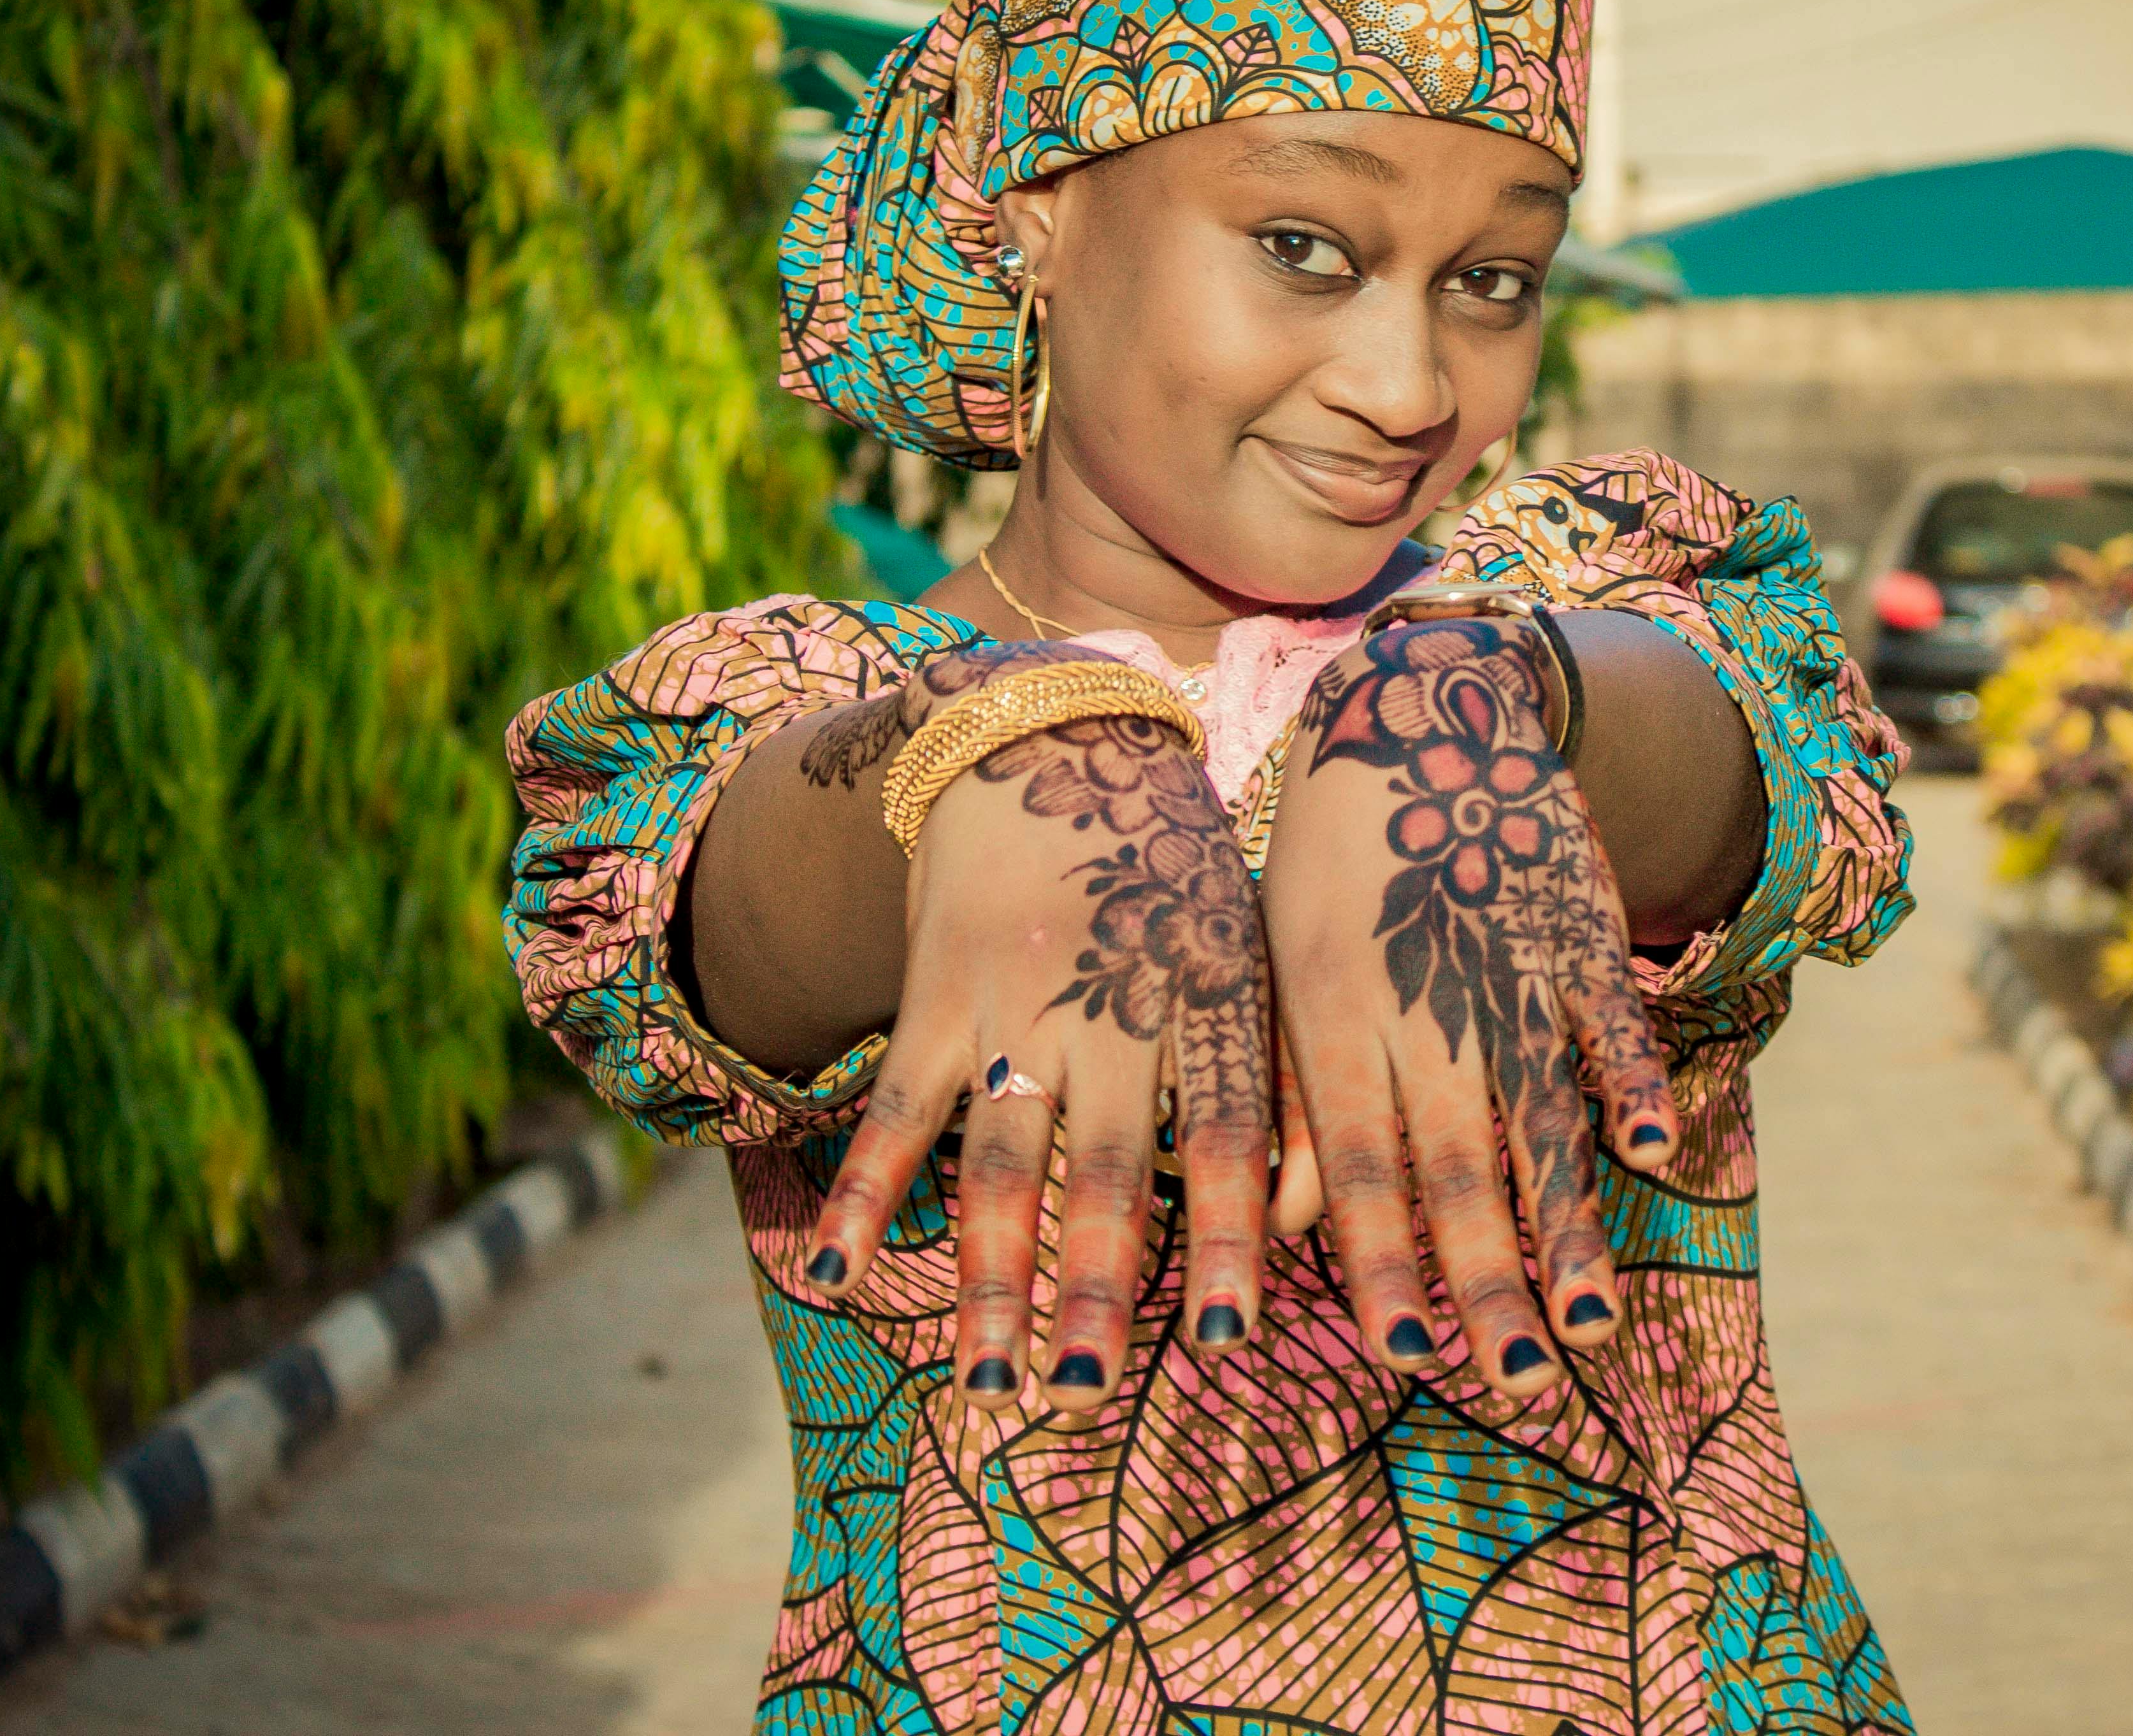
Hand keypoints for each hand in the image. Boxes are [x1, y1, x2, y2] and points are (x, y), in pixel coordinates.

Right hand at [790, 644, 1270, 1414]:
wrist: (1049, 738)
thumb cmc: (1174, 869)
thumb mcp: (1245, 945)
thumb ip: (1270, 1076)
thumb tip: (1298, 1220)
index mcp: (1207, 993)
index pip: (1225, 1129)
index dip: (1229, 1230)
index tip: (1235, 1335)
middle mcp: (1112, 1006)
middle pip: (1105, 1166)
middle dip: (1098, 1284)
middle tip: (1090, 1394)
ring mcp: (1014, 1003)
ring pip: (1000, 1159)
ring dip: (992, 1277)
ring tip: (989, 1382)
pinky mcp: (936, 996)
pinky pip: (896, 1110)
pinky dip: (861, 1194)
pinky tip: (834, 1275)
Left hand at [1263, 619, 1677, 1400]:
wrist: (1416, 711)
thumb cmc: (1331, 865)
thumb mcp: (1285, 971)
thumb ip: (1297, 1102)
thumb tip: (1284, 1229)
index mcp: (1335, 1021)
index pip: (1357, 1166)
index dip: (1382, 1264)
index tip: (1408, 1356)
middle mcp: (1419, 1005)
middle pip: (1453, 1165)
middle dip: (1483, 1281)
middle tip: (1518, 1383)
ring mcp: (1503, 968)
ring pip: (1537, 1116)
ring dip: (1564, 1223)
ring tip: (1588, 1321)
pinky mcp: (1572, 928)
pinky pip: (1607, 1018)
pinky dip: (1629, 1081)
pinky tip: (1648, 1153)